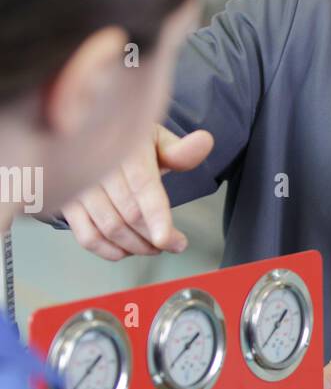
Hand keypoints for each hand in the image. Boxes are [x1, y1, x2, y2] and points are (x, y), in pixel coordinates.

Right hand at [60, 124, 213, 259]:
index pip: (143, 185)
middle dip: (156, 237)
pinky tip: (126, 251)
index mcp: (125, 146)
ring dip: (137, 246)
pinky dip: (109, 251)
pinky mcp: (67, 203)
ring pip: (110, 228)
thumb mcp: (156, 139)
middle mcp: (98, 165)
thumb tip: (205, 142)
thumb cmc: (128, 143)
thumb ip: (180, 150)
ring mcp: (78, 185)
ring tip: (154, 247)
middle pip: (129, 213)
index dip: (156, 216)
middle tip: (175, 244)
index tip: (167, 240)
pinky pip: (86, 236)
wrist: (88, 137)